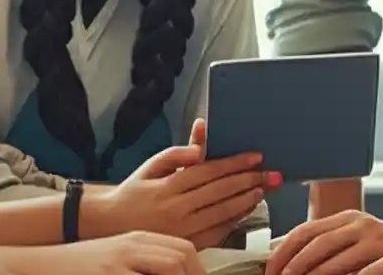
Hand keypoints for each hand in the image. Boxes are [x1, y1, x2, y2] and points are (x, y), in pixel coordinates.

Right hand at [3, 232, 202, 274]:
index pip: (184, 249)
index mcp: (139, 239)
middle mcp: (132, 245)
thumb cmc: (84, 266)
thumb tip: (179, 271)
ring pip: (169, 267)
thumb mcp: (118, 257)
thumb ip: (146, 262)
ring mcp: (120, 260)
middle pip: (181, 257)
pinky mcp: (109, 273)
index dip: (200, 270)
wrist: (44, 264)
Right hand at [88, 119, 280, 248]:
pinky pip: (218, 231)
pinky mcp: (188, 244)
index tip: (256, 157)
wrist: (112, 223)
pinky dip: (235, 219)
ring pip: (223, 213)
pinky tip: (245, 209)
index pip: (210, 171)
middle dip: (250, 180)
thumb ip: (178, 152)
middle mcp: (177, 208)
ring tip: (262, 189)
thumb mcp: (152, 165)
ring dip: (247, 200)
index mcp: (169, 185)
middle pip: (222, 191)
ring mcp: (184, 229)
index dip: (236, 163)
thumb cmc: (134, 191)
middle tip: (270, 173)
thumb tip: (200, 137)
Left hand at [266, 210, 382, 274]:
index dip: (283, 251)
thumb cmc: (382, 249)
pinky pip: (350, 269)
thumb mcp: (353, 241)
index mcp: (343, 217)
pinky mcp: (381, 250)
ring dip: (308, 274)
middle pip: (312, 241)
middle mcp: (355, 222)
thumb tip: (287, 260)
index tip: (270, 269)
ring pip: (328, 257)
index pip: (303, 230)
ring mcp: (369, 235)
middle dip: (290, 264)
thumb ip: (327, 247)